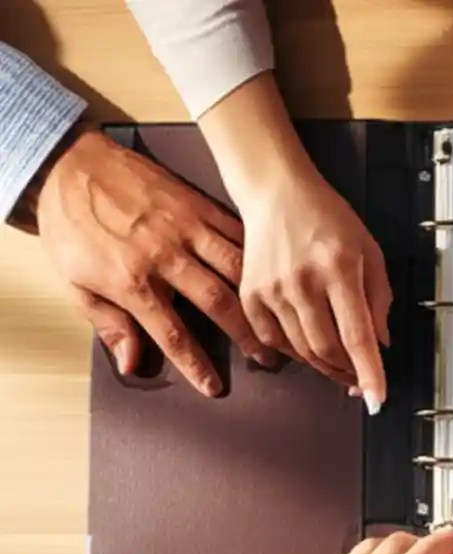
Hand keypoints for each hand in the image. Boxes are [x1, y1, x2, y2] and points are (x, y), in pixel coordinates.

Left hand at [31, 126, 270, 395]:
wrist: (71, 165)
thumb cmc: (71, 226)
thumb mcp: (74, 282)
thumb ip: (108, 323)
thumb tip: (131, 364)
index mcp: (131, 280)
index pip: (171, 333)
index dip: (196, 364)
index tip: (215, 387)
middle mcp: (164, 256)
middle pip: (216, 302)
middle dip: (245, 333)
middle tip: (266, 356)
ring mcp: (185, 227)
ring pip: (235, 267)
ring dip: (259, 297)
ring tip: (278, 321)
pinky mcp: (198, 205)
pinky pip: (236, 232)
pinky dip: (256, 255)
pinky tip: (272, 273)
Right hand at [236, 169, 391, 404]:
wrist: (277, 193)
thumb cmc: (328, 217)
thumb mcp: (370, 250)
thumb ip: (379, 298)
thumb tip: (379, 342)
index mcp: (340, 268)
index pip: (357, 336)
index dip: (370, 373)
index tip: (377, 399)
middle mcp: (302, 282)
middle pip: (327, 350)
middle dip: (348, 373)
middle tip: (361, 379)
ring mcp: (271, 290)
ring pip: (301, 351)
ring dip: (324, 366)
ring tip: (340, 367)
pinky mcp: (250, 295)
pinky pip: (273, 341)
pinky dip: (293, 353)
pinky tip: (308, 348)